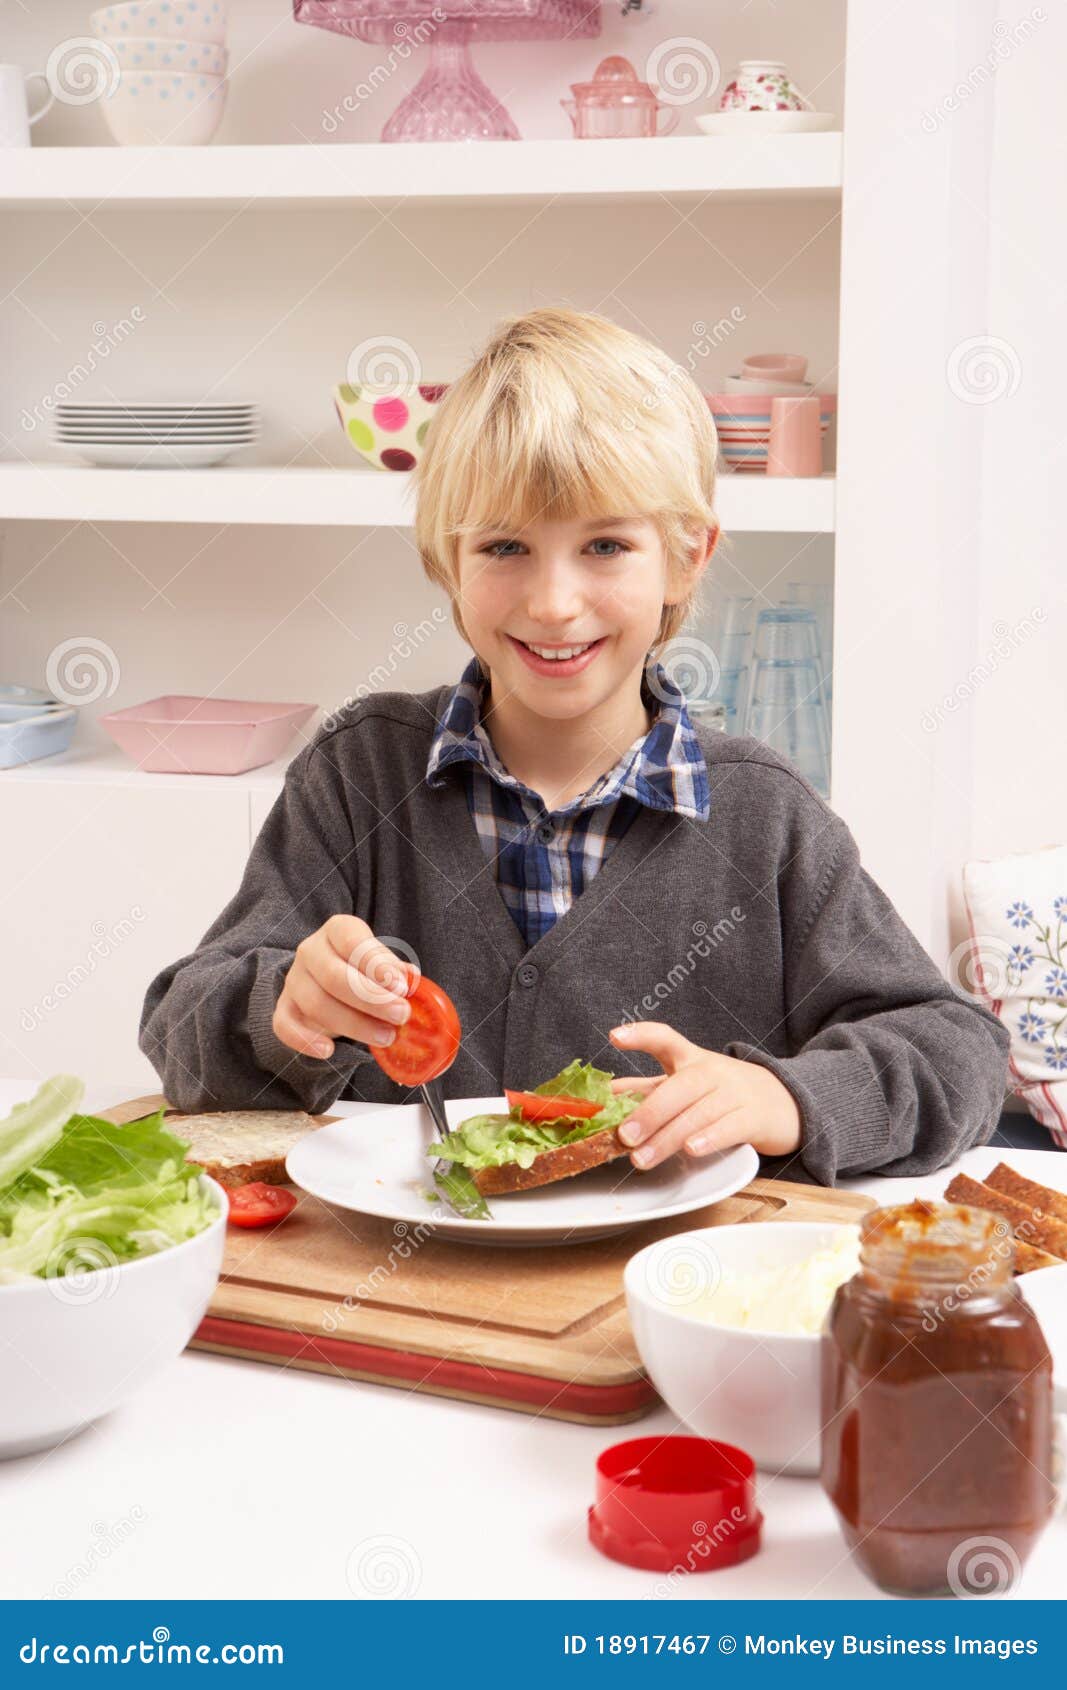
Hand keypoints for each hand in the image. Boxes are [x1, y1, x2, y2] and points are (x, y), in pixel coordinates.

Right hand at [273, 915, 411, 1059]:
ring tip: (385, 1037)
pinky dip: (305, 1040)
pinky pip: (285, 1026)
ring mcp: (294, 980)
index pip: (352, 942)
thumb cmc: (363, 969)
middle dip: (371, 999)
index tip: (402, 987)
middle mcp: (310, 951)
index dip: (376, 964)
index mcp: (337, 930)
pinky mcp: (284, 1008)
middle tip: (401, 1015)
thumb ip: (394, 970)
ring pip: (316, 1004)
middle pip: (333, 976)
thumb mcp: (381, 962)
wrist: (330, 981)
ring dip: (353, 1024)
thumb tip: (411, 976)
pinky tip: (329, 1051)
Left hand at [608, 1022, 801, 1167]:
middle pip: (679, 1087)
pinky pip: (729, 1127)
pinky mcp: (753, 1118)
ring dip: (668, 1138)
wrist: (783, 1100)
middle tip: (624, 1135)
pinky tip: (691, 1149)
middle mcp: (711, 1071)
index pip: (665, 1038)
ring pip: (698, 1113)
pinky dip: (709, 1138)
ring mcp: (734, 1093)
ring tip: (642, 1157)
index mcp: (690, 1059)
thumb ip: (646, 1090)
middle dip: (649, 1112)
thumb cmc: (722, 1093)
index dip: (641, 1035)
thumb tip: (603, 1097)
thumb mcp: (685, 1083)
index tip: (616, 1037)